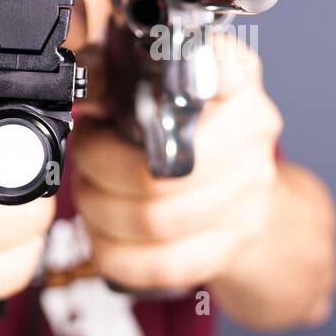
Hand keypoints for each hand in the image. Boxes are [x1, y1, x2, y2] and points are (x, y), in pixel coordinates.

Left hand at [72, 33, 282, 290]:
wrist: (240, 189)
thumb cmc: (184, 127)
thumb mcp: (150, 83)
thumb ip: (110, 71)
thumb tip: (84, 81)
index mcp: (234, 81)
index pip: (227, 70)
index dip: (199, 79)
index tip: (172, 86)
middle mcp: (251, 134)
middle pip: (161, 167)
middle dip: (99, 165)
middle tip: (87, 153)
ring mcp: (249, 195)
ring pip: (153, 221)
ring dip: (101, 209)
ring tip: (93, 190)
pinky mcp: (233, 245)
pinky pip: (161, 265)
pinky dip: (117, 252)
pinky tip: (107, 233)